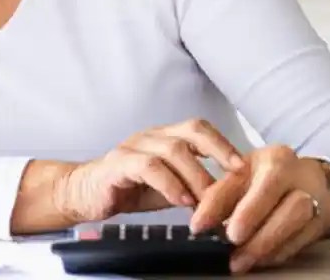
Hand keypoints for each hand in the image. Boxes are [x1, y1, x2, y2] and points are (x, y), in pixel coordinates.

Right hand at [58, 118, 244, 222]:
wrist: (85, 194)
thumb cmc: (130, 189)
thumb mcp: (169, 187)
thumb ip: (194, 187)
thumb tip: (232, 201)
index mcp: (164, 136)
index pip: (199, 128)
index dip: (223, 143)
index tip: (244, 166)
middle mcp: (150, 135)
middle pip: (191, 131)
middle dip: (218, 154)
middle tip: (235, 181)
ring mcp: (132, 146)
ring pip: (172, 150)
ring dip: (196, 177)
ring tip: (207, 202)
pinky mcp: (117, 164)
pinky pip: (148, 167)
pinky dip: (170, 184)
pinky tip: (182, 201)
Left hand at [191, 146, 329, 273]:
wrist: (317, 183)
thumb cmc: (273, 180)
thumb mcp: (245, 178)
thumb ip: (223, 197)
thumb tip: (200, 224)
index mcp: (266, 158)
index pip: (236, 179)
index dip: (214, 203)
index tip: (198, 226)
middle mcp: (290, 171)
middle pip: (271, 190)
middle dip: (249, 216)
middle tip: (230, 240)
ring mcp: (313, 193)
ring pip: (293, 215)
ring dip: (265, 241)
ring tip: (242, 260)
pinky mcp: (326, 217)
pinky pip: (303, 237)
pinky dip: (280, 251)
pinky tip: (262, 259)